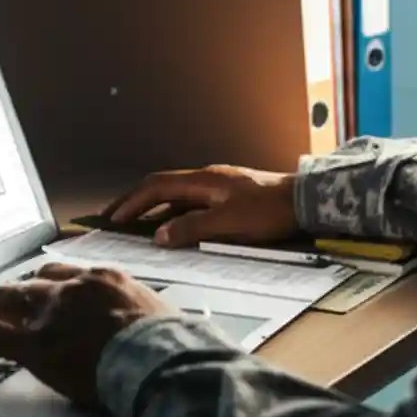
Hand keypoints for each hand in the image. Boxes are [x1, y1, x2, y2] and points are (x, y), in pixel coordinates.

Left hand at [0, 263, 177, 407]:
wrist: (161, 361)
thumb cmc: (172, 346)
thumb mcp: (164, 316)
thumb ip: (148, 315)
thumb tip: (164, 327)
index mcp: (105, 279)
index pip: (68, 273)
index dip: (54, 286)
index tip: (51, 298)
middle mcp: (73, 288)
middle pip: (33, 280)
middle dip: (18, 295)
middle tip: (10, 310)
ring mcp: (51, 313)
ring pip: (6, 300)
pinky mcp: (35, 345)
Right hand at [102, 165, 299, 248]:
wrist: (304, 202)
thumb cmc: (269, 211)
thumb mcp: (228, 223)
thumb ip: (192, 229)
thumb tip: (160, 236)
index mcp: (202, 180)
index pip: (155, 187)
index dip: (131, 202)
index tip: (113, 218)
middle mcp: (206, 179)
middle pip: (161, 188)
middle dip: (135, 204)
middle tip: (114, 220)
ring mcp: (217, 187)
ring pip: (176, 197)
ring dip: (154, 211)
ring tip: (136, 229)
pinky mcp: (229, 198)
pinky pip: (191, 204)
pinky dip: (174, 216)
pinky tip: (172, 230)